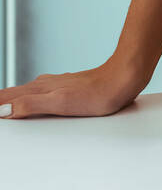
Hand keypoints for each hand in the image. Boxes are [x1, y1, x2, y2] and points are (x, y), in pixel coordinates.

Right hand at [0, 57, 145, 118]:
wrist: (122, 79)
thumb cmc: (96, 94)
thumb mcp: (60, 103)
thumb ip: (32, 105)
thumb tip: (4, 110)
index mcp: (40, 89)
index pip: (7, 97)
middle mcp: (44, 84)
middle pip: (13, 93)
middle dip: (0, 101)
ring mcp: (56, 84)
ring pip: (25, 91)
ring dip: (10, 98)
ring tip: (2, 103)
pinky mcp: (67, 87)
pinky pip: (39, 92)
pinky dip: (27, 97)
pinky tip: (32, 98)